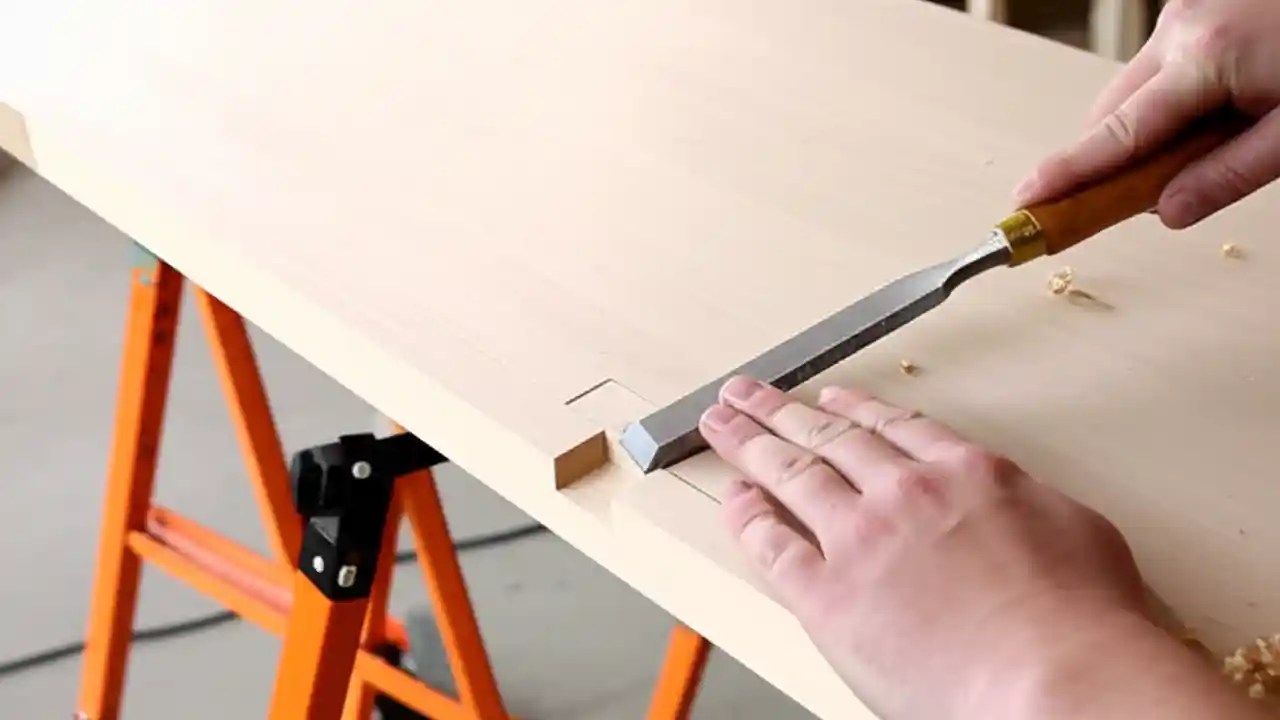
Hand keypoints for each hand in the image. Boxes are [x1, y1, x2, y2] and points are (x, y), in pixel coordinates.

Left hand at [701, 376, 1266, 719]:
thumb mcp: (1077, 530)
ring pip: (792, 473)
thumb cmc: (1083, 623)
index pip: (895, 428)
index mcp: (966, 474)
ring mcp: (861, 540)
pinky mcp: (828, 595)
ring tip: (720, 421)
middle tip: (746, 390)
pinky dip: (747, 517)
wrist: (1057, 678)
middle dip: (781, 410)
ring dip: (749, 441)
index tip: (829, 398)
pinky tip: (734, 497)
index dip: (854, 410)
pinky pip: (772, 544)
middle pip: (830, 438)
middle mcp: (905, 493)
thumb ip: (1026, 503)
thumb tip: (1009, 500)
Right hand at [1013, 0, 1279, 228]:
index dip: (1069, 174)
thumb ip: (1231, 174)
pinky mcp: (1199, 1)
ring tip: (1226, 134)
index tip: (1027, 203)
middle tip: (1155, 194)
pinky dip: (1179, 93)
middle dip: (1120, 156)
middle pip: (1114, 110)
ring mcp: (1186, 6)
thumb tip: (1169, 212)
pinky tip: (1230, 100)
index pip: (1119, 135)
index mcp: (1207, 57)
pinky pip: (1165, 61)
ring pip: (1139, 86)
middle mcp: (1182, 24)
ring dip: (1155, 123)